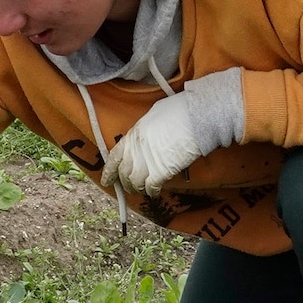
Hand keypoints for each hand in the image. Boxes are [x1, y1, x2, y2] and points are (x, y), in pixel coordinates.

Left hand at [102, 67, 245, 195]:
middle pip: (124, 173)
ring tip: (143, 191)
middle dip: (125, 183)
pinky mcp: (161, 171)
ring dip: (138, 189)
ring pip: (135, 183)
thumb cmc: (180, 110)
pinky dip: (152, 192)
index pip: (114, 156)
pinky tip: (155, 192)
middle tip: (130, 187)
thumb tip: (147, 136)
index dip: (109, 171)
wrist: (196, 117)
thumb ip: (145, 129)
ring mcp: (147, 161)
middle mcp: (136, 149)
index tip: (107, 180)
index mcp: (133, 134)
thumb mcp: (154, 114)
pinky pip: (151, 187)